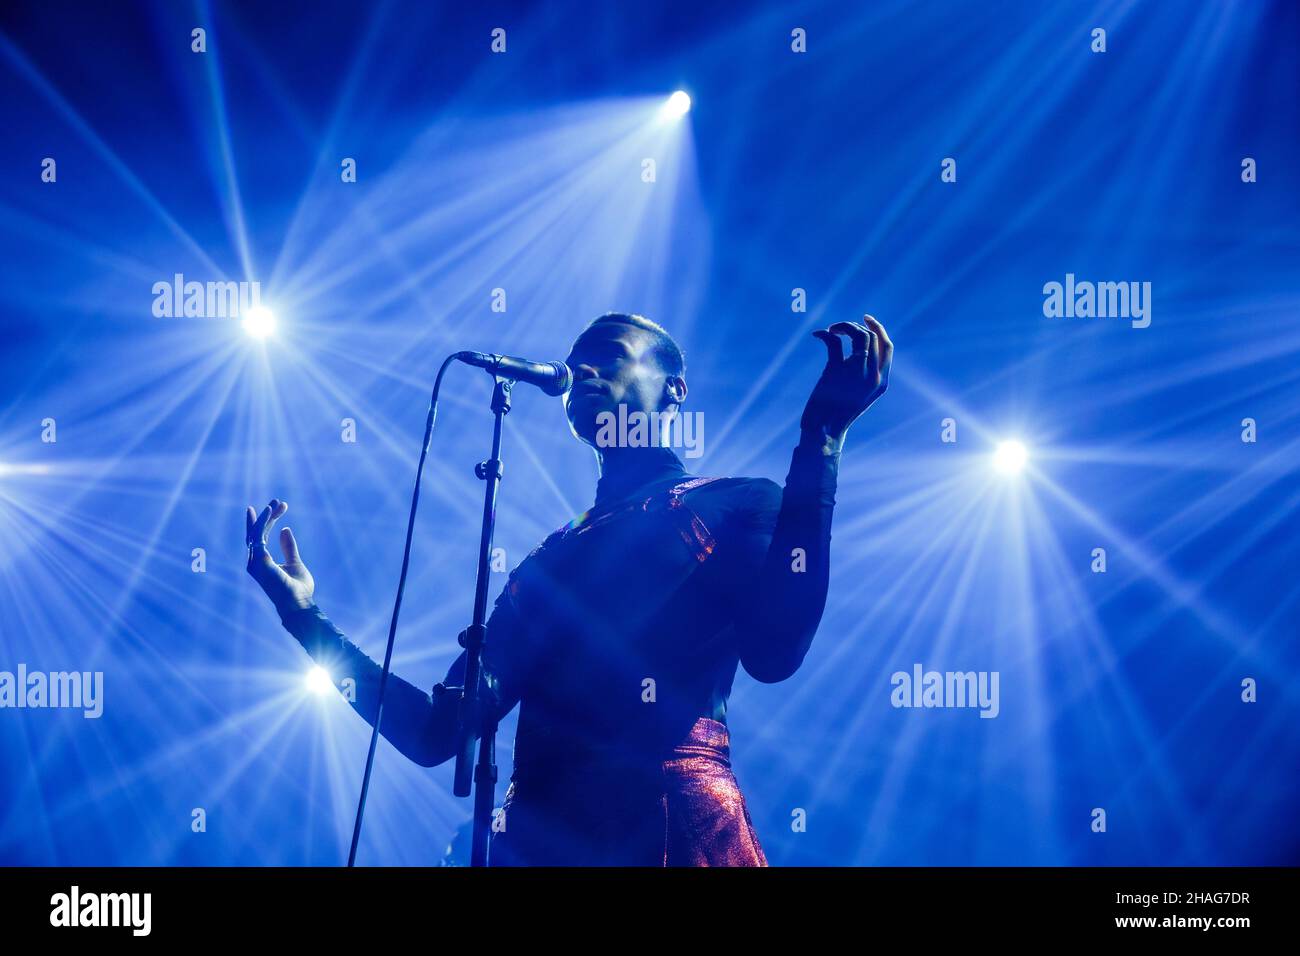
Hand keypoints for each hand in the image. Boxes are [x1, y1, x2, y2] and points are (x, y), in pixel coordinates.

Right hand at [245, 499, 314, 613]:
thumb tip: (285, 530)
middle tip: (277, 501)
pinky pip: (259, 535)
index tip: (275, 508)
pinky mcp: (259, 560)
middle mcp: (255, 562)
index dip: (266, 522)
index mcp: (261, 563)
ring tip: (277, 503)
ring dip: (266, 516)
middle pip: (256, 534)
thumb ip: (288, 547)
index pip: (259, 539)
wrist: (299, 604)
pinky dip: (263, 522)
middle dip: (264, 517)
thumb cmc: (297, 589)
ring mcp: (255, 562)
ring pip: (257, 532)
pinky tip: (271, 511)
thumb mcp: (295, 563)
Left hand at [800, 315, 892, 446]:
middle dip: (859, 326)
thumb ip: (864, 375)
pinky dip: (826, 334)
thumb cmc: (838, 413)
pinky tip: (818, 334)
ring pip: (858, 335)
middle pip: (873, 338)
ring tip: (832, 330)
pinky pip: (835, 342)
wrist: (824, 429)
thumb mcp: (858, 394)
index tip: (866, 320)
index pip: (888, 348)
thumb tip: (855, 354)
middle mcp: (874, 375)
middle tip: (843, 325)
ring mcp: (856, 372)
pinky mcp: (836, 370)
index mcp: (882, 383)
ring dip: (844, 326)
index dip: (879, 330)